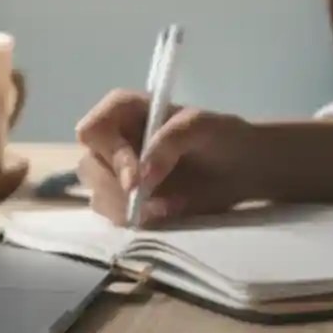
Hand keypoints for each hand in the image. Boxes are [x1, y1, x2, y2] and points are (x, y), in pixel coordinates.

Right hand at [75, 89, 257, 224]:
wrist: (243, 169)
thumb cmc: (222, 136)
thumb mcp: (202, 126)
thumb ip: (170, 140)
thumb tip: (142, 175)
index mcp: (122, 111)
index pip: (92, 131)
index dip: (109, 155)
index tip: (136, 181)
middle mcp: (112, 142)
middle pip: (90, 168)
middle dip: (117, 189)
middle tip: (151, 202)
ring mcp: (117, 174)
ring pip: (97, 196)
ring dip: (127, 208)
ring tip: (166, 208)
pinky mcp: (127, 202)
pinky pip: (114, 217)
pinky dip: (137, 221)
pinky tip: (165, 215)